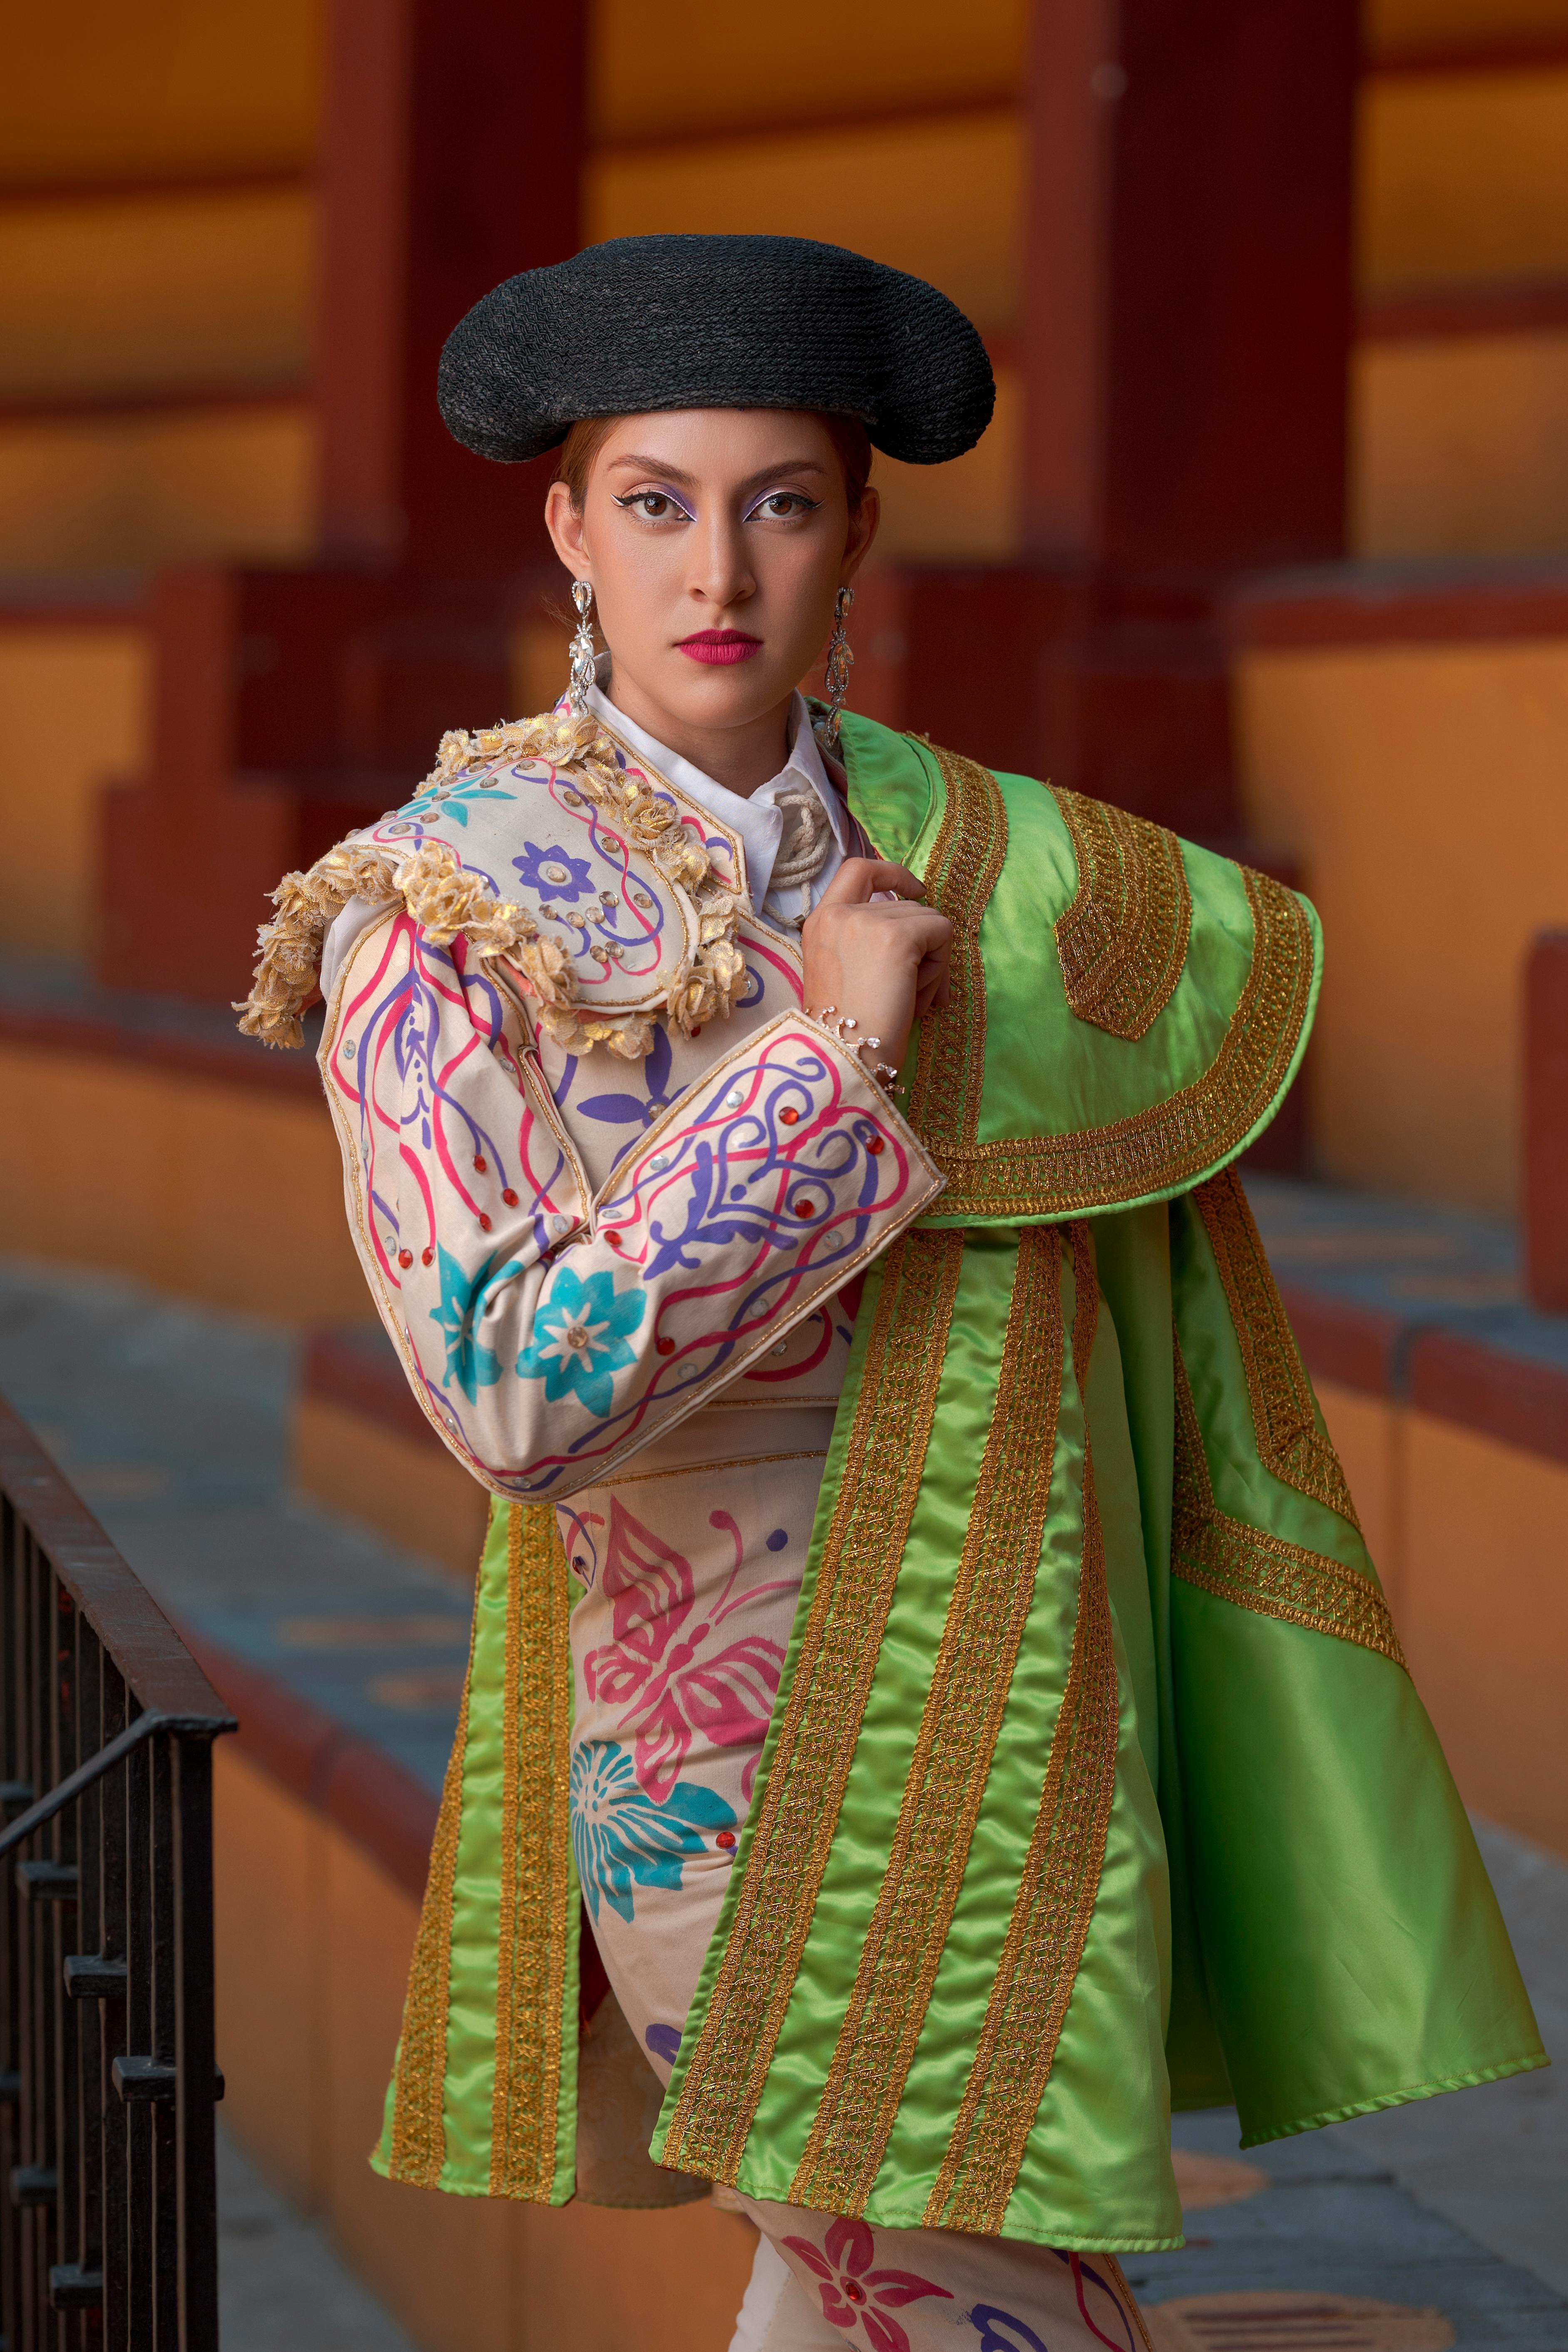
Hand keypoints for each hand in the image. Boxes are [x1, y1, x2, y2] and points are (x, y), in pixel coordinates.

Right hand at [800, 858, 951, 1075]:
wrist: (842, 1058)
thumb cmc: (846, 1031)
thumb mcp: (845, 974)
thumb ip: (870, 944)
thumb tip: (926, 936)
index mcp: (820, 922)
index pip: (858, 869)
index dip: (892, 873)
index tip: (915, 891)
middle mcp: (838, 913)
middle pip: (906, 906)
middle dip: (920, 946)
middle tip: (914, 991)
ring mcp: (866, 921)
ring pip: (928, 921)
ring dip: (930, 963)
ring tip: (908, 1000)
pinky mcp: (896, 936)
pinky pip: (941, 932)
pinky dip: (940, 967)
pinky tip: (919, 998)